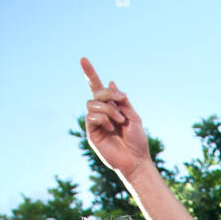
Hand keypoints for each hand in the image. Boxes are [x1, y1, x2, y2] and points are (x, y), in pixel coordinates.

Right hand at [81, 57, 150, 180]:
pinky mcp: (91, 133)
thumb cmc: (137, 140)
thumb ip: (122, 101)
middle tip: (121, 102)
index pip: (97, 88)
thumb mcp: (133, 116)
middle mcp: (101, 114)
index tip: (83, 59)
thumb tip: (111, 83)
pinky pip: (90, 116)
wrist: (136, 160)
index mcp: (111, 108)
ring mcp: (95, 123)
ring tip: (119, 121)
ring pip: (92, 104)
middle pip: (95, 93)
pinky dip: (103, 119)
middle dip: (108, 94)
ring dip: (108, 109)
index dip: (90, 74)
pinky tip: (111, 128)